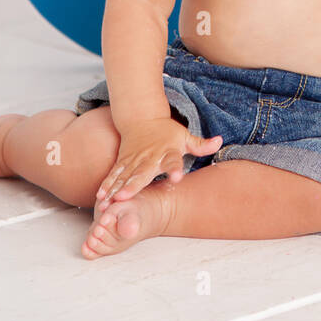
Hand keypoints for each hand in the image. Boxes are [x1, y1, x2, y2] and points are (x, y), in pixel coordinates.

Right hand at [96, 117, 222, 206]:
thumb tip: (220, 141)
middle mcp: (149, 158)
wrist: (142, 118)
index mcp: (167, 153)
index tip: (177, 178)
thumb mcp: (185, 136)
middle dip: (133, 185)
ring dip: (115, 189)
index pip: (174, 161)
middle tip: (125, 197)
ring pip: (123, 177)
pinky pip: (113, 175)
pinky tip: (100, 198)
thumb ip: (201, 144)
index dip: (175, 169)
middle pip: (142, 173)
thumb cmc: (167, 132)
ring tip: (109, 203)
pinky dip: (106, 185)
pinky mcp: (122, 163)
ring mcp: (133, 161)